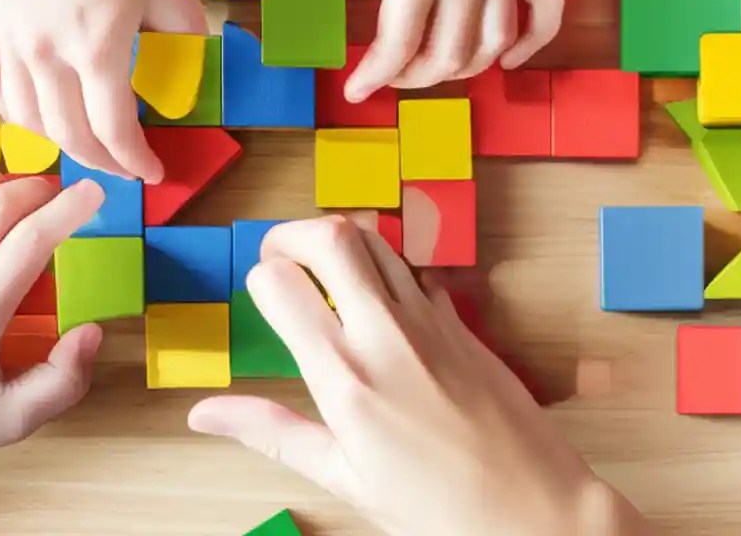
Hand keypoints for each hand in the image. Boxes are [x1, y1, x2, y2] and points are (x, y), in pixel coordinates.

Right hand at [0, 0, 205, 181]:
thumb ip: (182, 38)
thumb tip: (186, 73)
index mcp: (98, 46)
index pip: (114, 131)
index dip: (135, 161)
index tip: (152, 172)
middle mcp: (47, 49)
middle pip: (69, 133)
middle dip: (100, 160)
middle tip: (122, 167)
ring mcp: (11, 32)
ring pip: (23, 114)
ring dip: (55, 139)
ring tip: (79, 143)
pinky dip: (5, 103)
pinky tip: (25, 109)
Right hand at [188, 217, 647, 535]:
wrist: (535, 509)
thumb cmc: (438, 508)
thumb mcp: (343, 477)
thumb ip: (272, 432)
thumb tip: (205, 413)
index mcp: (343, 377)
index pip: (278, 282)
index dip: (260, 279)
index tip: (262, 296)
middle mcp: (384, 334)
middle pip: (330, 235)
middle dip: (292, 233)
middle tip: (281, 256)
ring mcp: (429, 321)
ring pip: (375, 240)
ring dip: (340, 242)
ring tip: (325, 272)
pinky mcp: (461, 322)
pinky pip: (414, 270)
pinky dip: (386, 269)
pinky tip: (381, 304)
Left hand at [289, 0, 562, 98]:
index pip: (399, 42)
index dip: (376, 76)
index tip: (357, 89)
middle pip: (447, 55)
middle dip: (414, 79)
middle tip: (390, 77)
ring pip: (493, 44)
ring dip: (463, 69)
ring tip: (434, 69)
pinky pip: (547, 9)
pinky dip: (532, 43)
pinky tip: (508, 59)